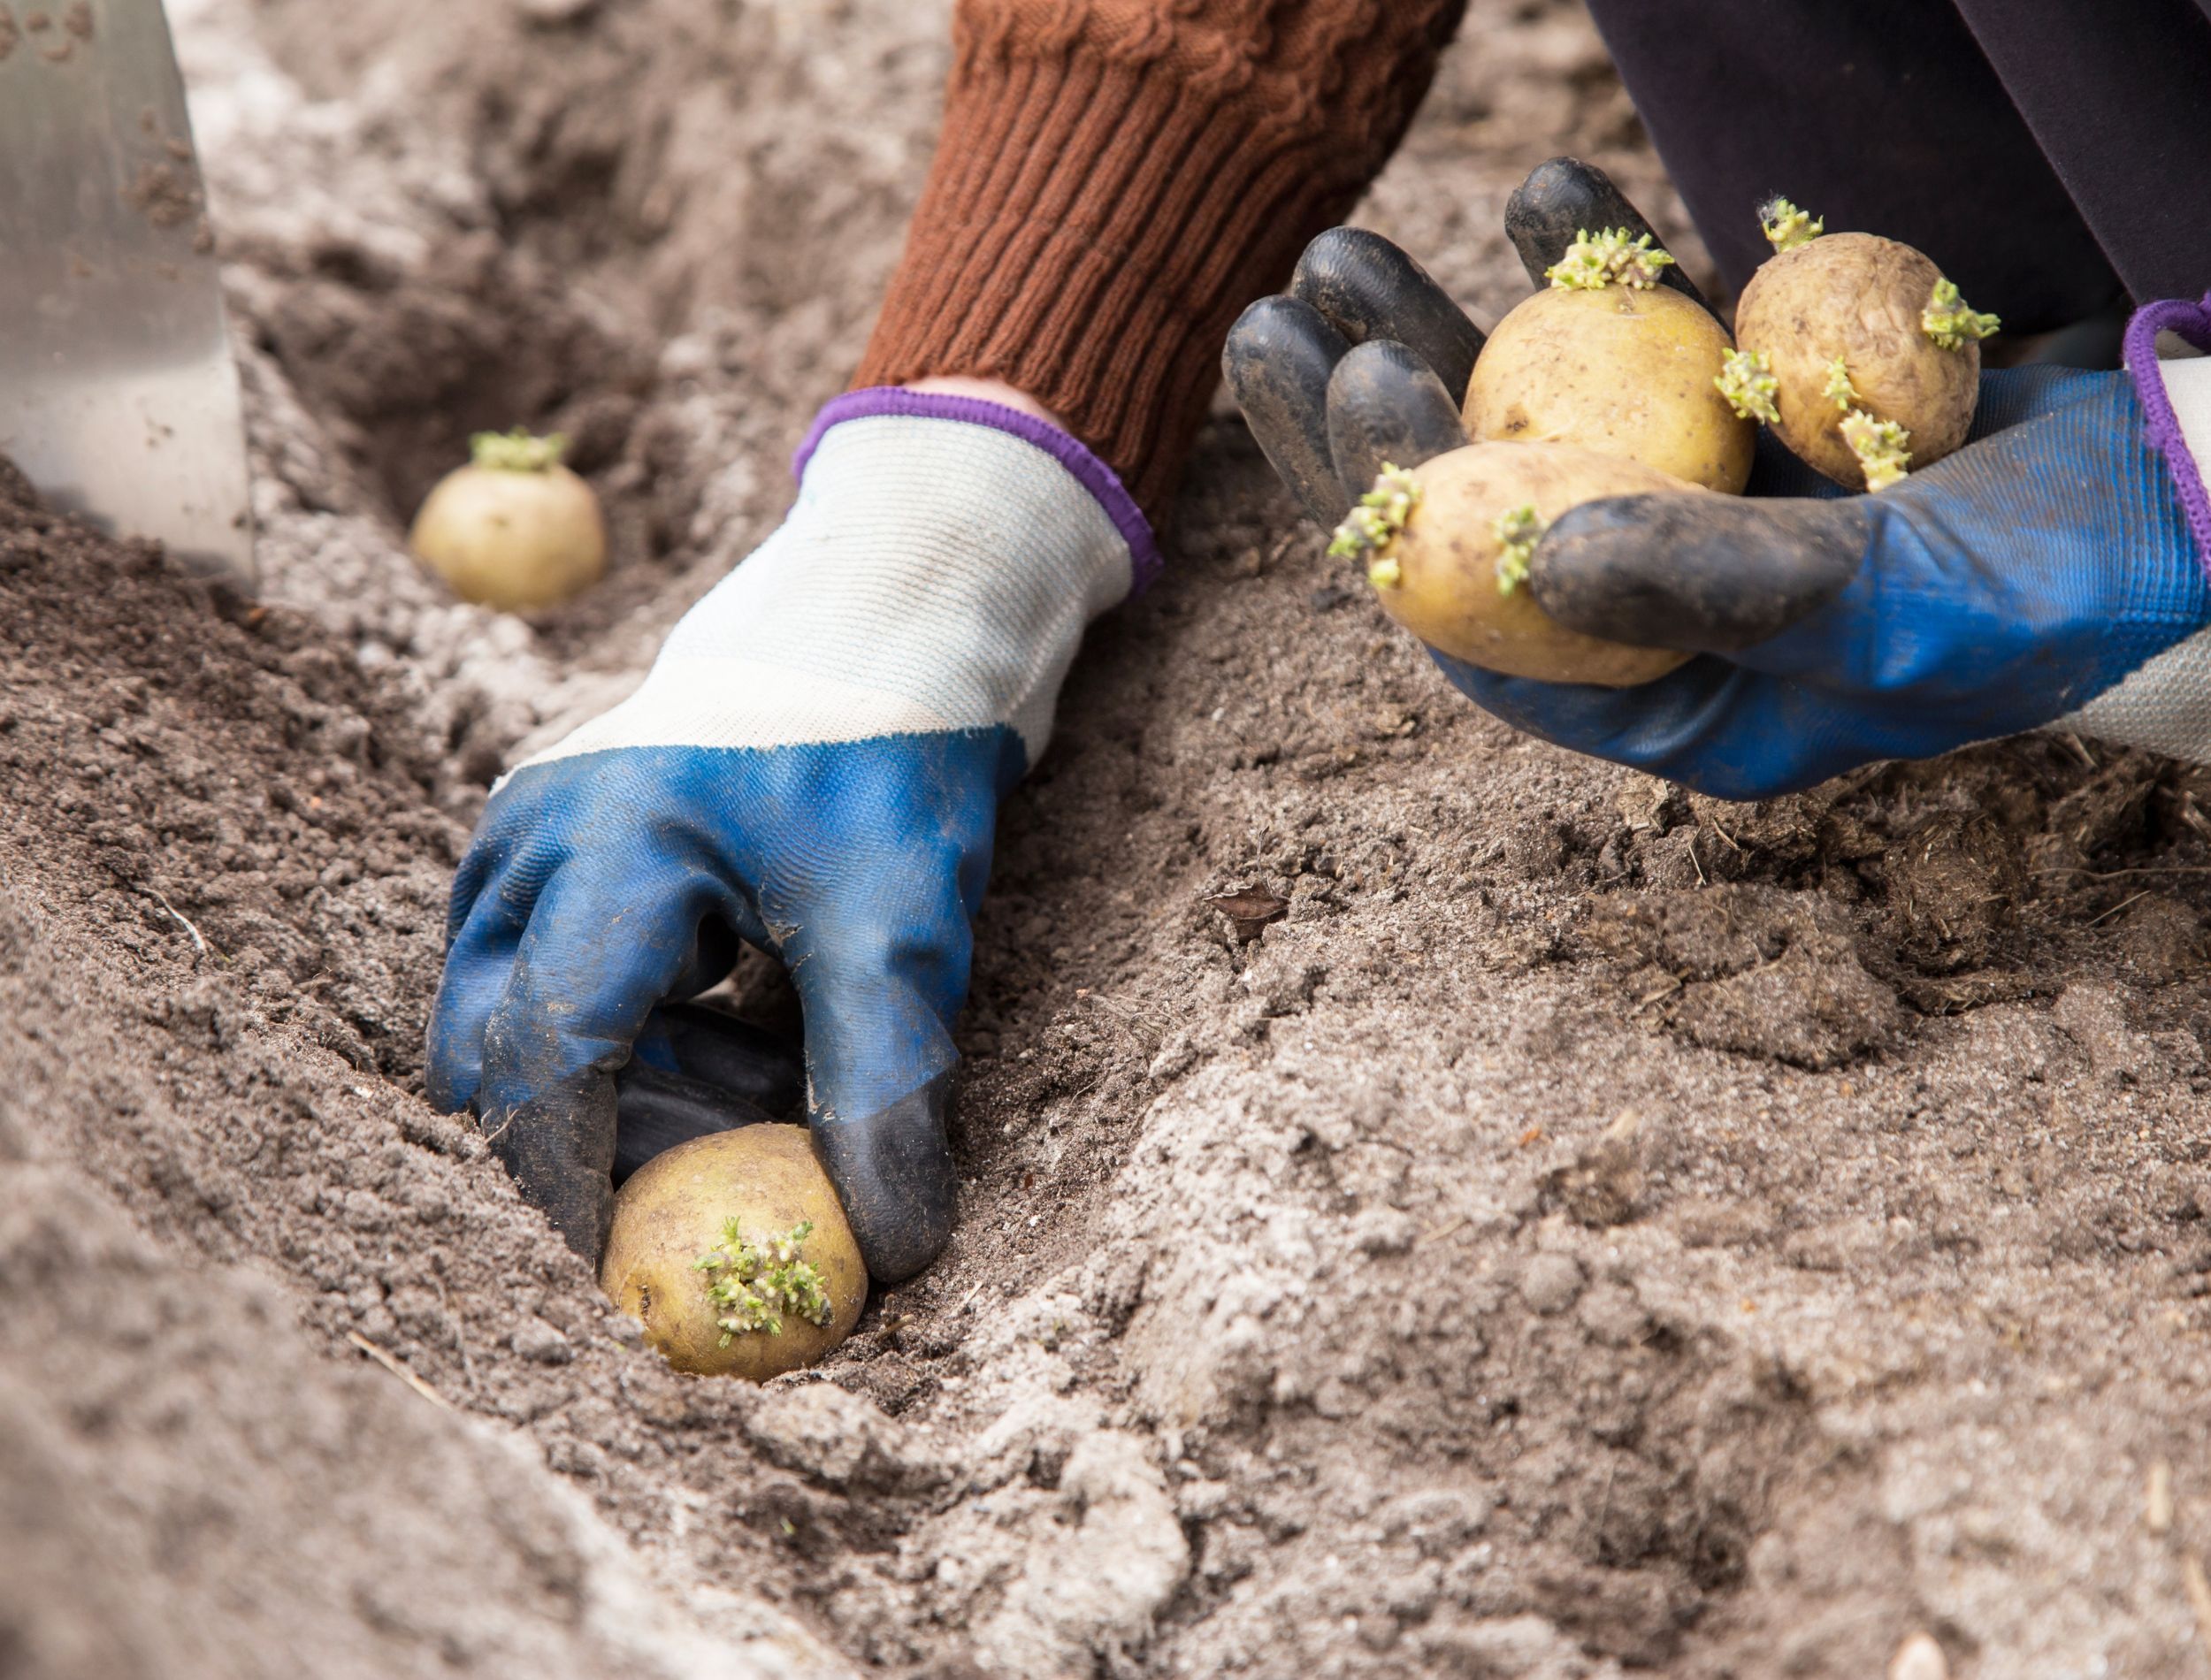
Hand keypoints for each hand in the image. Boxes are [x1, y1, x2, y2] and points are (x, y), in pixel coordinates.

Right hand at [426, 390, 1145, 1276]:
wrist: (889, 626)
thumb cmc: (893, 759)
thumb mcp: (905, 926)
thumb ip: (883, 1089)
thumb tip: (889, 1253)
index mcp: (603, 850)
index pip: (542, 1063)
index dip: (579, 1190)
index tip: (643, 1280)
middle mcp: (531, 843)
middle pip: (507, 1056)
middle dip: (611, 1135)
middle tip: (743, 1147)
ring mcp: (525, 842)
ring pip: (526, 1027)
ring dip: (635, 1085)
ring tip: (770, 1056)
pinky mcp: (549, 856)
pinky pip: (557, 987)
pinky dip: (644, 1037)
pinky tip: (747, 1011)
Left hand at [1224, 158, 2210, 797]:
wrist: (2195, 508)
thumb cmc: (2059, 596)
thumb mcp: (1886, 608)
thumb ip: (1714, 585)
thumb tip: (1532, 551)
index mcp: (1669, 700)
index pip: (1485, 615)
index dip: (1393, 505)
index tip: (1338, 389)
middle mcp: (1663, 612)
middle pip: (1475, 508)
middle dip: (1376, 410)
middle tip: (1281, 311)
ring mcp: (1704, 506)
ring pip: (1536, 415)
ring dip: (1446, 331)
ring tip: (1347, 251)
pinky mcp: (1756, 416)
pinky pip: (1648, 341)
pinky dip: (1598, 267)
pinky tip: (1538, 199)